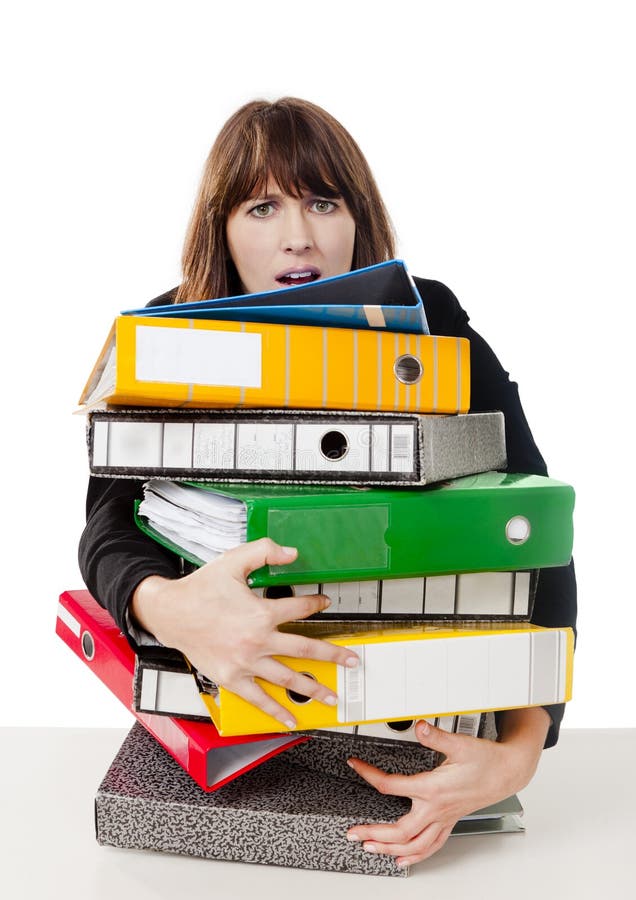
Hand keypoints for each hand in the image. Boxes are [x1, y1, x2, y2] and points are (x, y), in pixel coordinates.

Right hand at [131, 538, 358, 728]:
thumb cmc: (200, 588)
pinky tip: (291, 718)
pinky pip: (259, 698)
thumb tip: (292, 553)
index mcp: (261, 612)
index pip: (299, 609)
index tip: (324, 604)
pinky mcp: (232, 678)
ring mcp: (246, 663)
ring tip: (332, 696)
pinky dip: (276, 711)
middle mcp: (257, 640)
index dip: (315, 605)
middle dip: (333, 655)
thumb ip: (264, 551)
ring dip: (313, 688)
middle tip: (352, 660)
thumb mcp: (233, 560)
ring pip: (288, 678)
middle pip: (305, 649)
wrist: (170, 613)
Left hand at [346, 708, 549, 866]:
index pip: (390, 786)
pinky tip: (403, 860)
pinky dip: (415, 856)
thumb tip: (419, 727)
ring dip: (390, 850)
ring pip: (414, 845)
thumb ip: (436, 736)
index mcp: (433, 788)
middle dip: (373, 833)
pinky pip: (431, 846)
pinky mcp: (450, 821)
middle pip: (399, 830)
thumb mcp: (460, 743)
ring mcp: (443, 818)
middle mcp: (436, 808)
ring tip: (370, 849)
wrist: (507, 772)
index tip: (355, 766)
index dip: (368, 775)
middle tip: (353, 833)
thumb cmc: (486, 760)